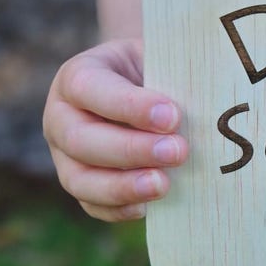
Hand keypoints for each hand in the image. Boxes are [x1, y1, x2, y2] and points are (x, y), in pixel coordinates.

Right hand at [43, 39, 188, 220]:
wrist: (148, 88)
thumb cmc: (156, 68)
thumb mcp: (159, 56)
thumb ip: (169, 70)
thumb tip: (204, 99)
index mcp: (77, 76)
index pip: (90, 88)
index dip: (129, 106)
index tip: (172, 116)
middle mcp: (62, 117)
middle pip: (82, 140)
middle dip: (131, 150)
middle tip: (178, 151)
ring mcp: (65, 155)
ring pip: (79, 179)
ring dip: (122, 186)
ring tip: (163, 185)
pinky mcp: (80, 183)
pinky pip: (91, 204)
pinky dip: (118, 209)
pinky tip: (148, 206)